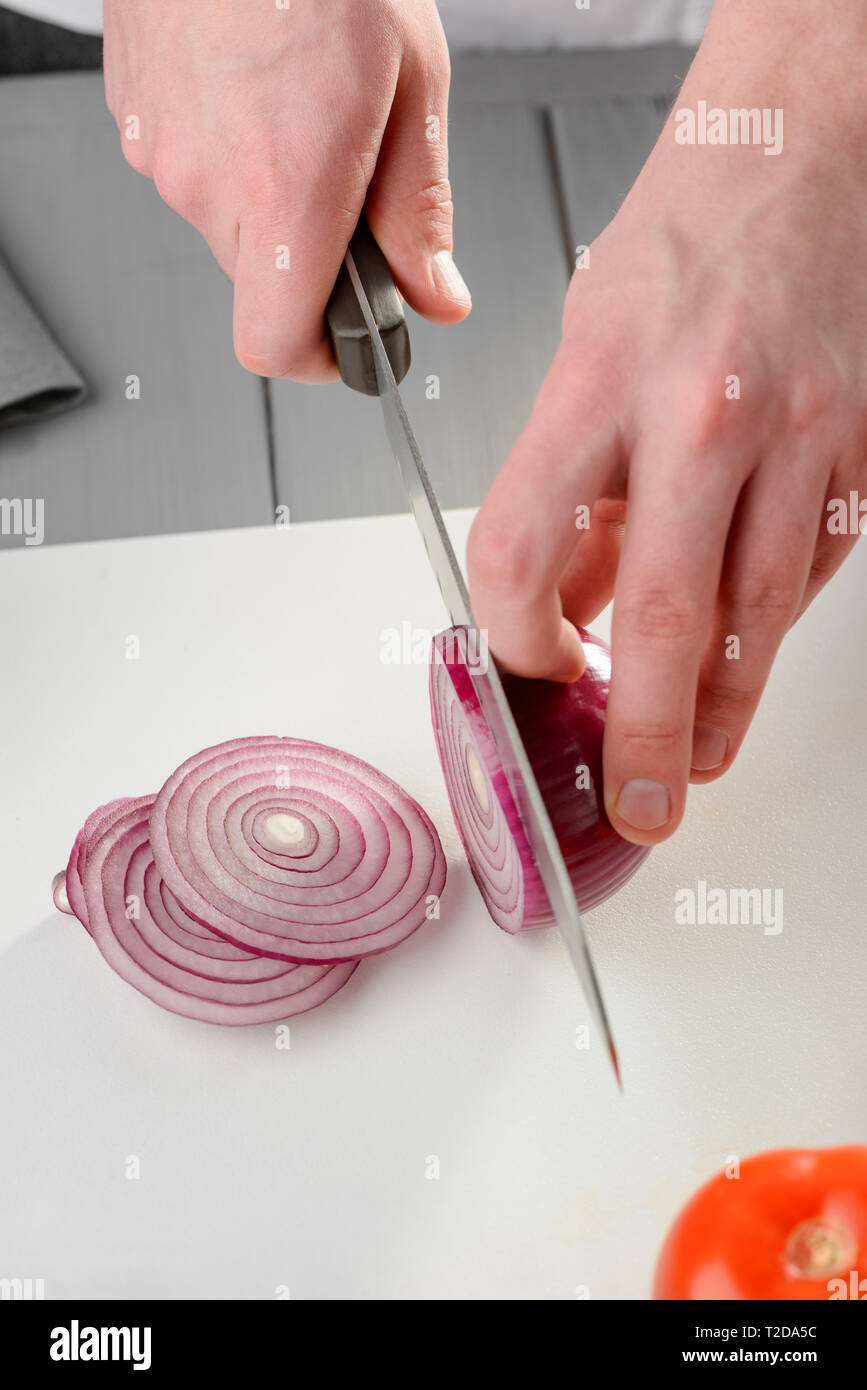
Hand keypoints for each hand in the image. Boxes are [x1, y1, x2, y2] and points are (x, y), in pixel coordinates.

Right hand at [103, 0, 470, 380]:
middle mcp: (209, 184)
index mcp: (287, 190)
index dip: (321, 360)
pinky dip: (233, 157)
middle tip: (354, 181)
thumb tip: (434, 296)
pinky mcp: (136, 119)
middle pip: (264, 286)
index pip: (276, 345)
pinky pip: (193, 174)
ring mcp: (161, 153)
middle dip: (315, 258)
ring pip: (229, 228)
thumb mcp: (414, 89)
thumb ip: (421, 213)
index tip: (356, 344)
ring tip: (305, 110)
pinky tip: (260, 90)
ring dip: (274, 200)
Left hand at [468, 0, 866, 844]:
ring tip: (690, 763)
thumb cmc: (679, 254)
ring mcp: (795, 438)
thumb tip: (571, 607)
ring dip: (719, 710)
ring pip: (755, 617)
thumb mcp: (582, 355)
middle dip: (639, 732)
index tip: (527, 662)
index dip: (513, 630)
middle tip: (633, 804)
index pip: (524, 546)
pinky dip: (769, 626)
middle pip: (657, 613)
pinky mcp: (862, 456)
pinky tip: (742, 650)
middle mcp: (699, 414)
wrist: (803, 168)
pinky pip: (812, 572)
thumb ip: (572, 491)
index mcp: (598, 380)